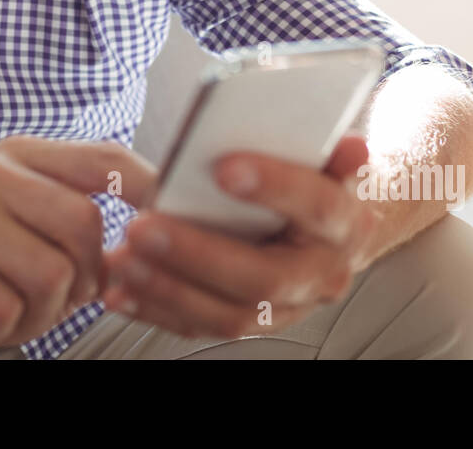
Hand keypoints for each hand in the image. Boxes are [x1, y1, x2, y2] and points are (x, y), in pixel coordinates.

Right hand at [0, 136, 156, 356]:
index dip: (146, 189)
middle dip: (83, 275)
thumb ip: (93, 214)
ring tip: (13, 302)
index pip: (102, 160)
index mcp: (18, 154)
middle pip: (82, 223)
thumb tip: (164, 217)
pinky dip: (5, 327)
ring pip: (49, 274)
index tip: (170, 219)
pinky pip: (6, 310)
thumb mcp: (47, 235)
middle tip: (57, 292)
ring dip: (42, 310)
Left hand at [100, 135, 380, 339]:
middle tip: (143, 225)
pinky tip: (119, 291)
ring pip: (230, 314)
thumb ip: (324, 146)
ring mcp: (286, 309)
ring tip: (124, 258)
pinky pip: (200, 328)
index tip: (224, 167)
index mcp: (342, 223)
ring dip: (169, 288)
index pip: (316, 205)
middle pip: (263, 276)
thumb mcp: (321, 157)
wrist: (321, 230)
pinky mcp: (248, 323)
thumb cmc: (308, 180)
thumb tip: (353, 145)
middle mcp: (320, 275)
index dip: (275, 186)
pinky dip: (156, 311)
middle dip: (197, 253)